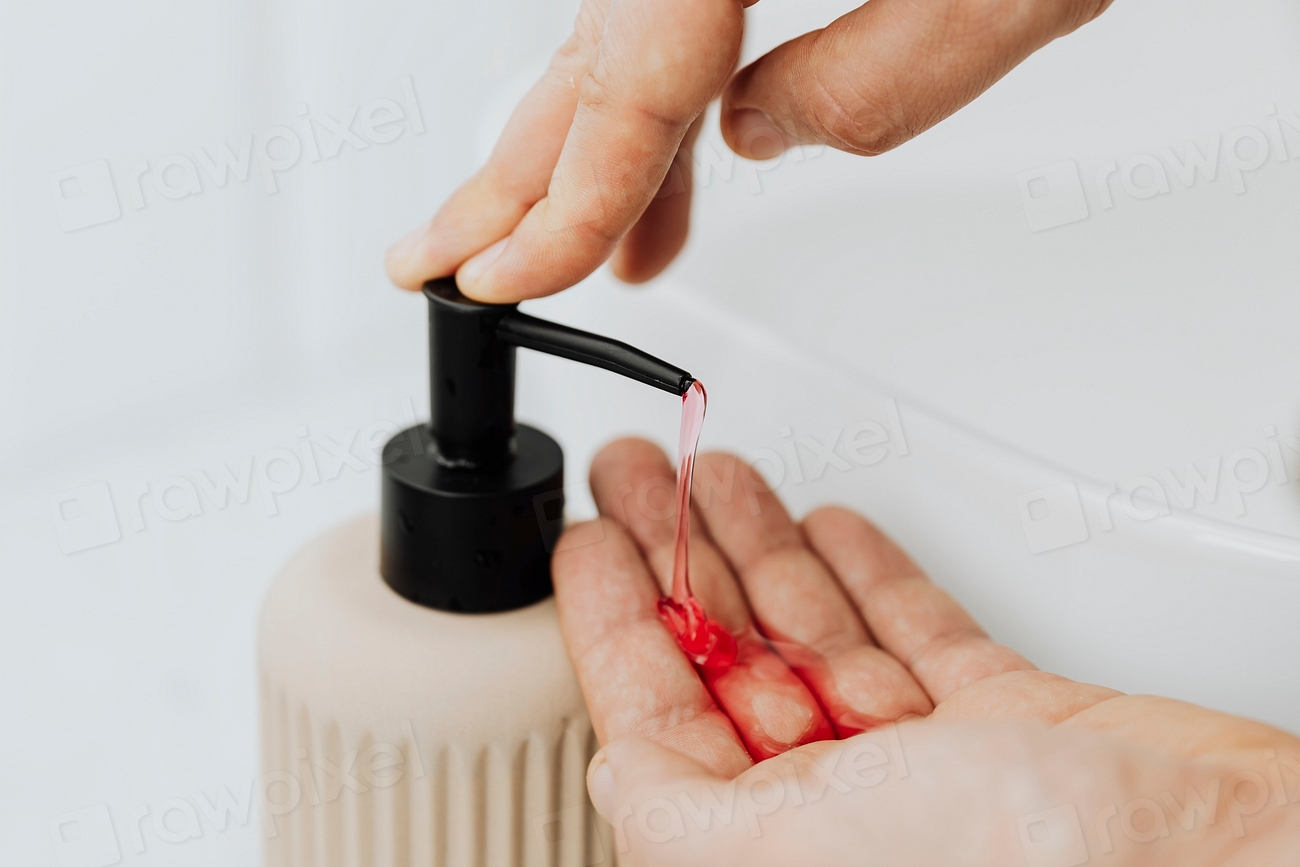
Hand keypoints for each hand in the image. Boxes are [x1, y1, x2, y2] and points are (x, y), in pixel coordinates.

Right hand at [386, 0, 1113, 301]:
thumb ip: (882, 81)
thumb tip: (759, 131)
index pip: (625, 77)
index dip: (568, 199)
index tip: (518, 278)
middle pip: (591, 46)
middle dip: (527, 179)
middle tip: (466, 266)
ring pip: (622, 29)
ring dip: (591, 148)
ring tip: (567, 245)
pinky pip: (671, 4)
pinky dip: (656, 86)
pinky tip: (662, 150)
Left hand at [552, 438, 1299, 865]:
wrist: (1228, 860)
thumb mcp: (810, 843)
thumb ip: (686, 813)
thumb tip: (614, 766)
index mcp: (776, 844)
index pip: (659, 713)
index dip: (613, 616)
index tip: (588, 536)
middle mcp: (844, 808)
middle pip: (730, 658)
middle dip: (680, 556)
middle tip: (641, 475)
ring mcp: (926, 763)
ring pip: (813, 635)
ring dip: (762, 550)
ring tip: (717, 477)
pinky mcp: (1005, 727)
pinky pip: (910, 636)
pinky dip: (867, 579)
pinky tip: (830, 533)